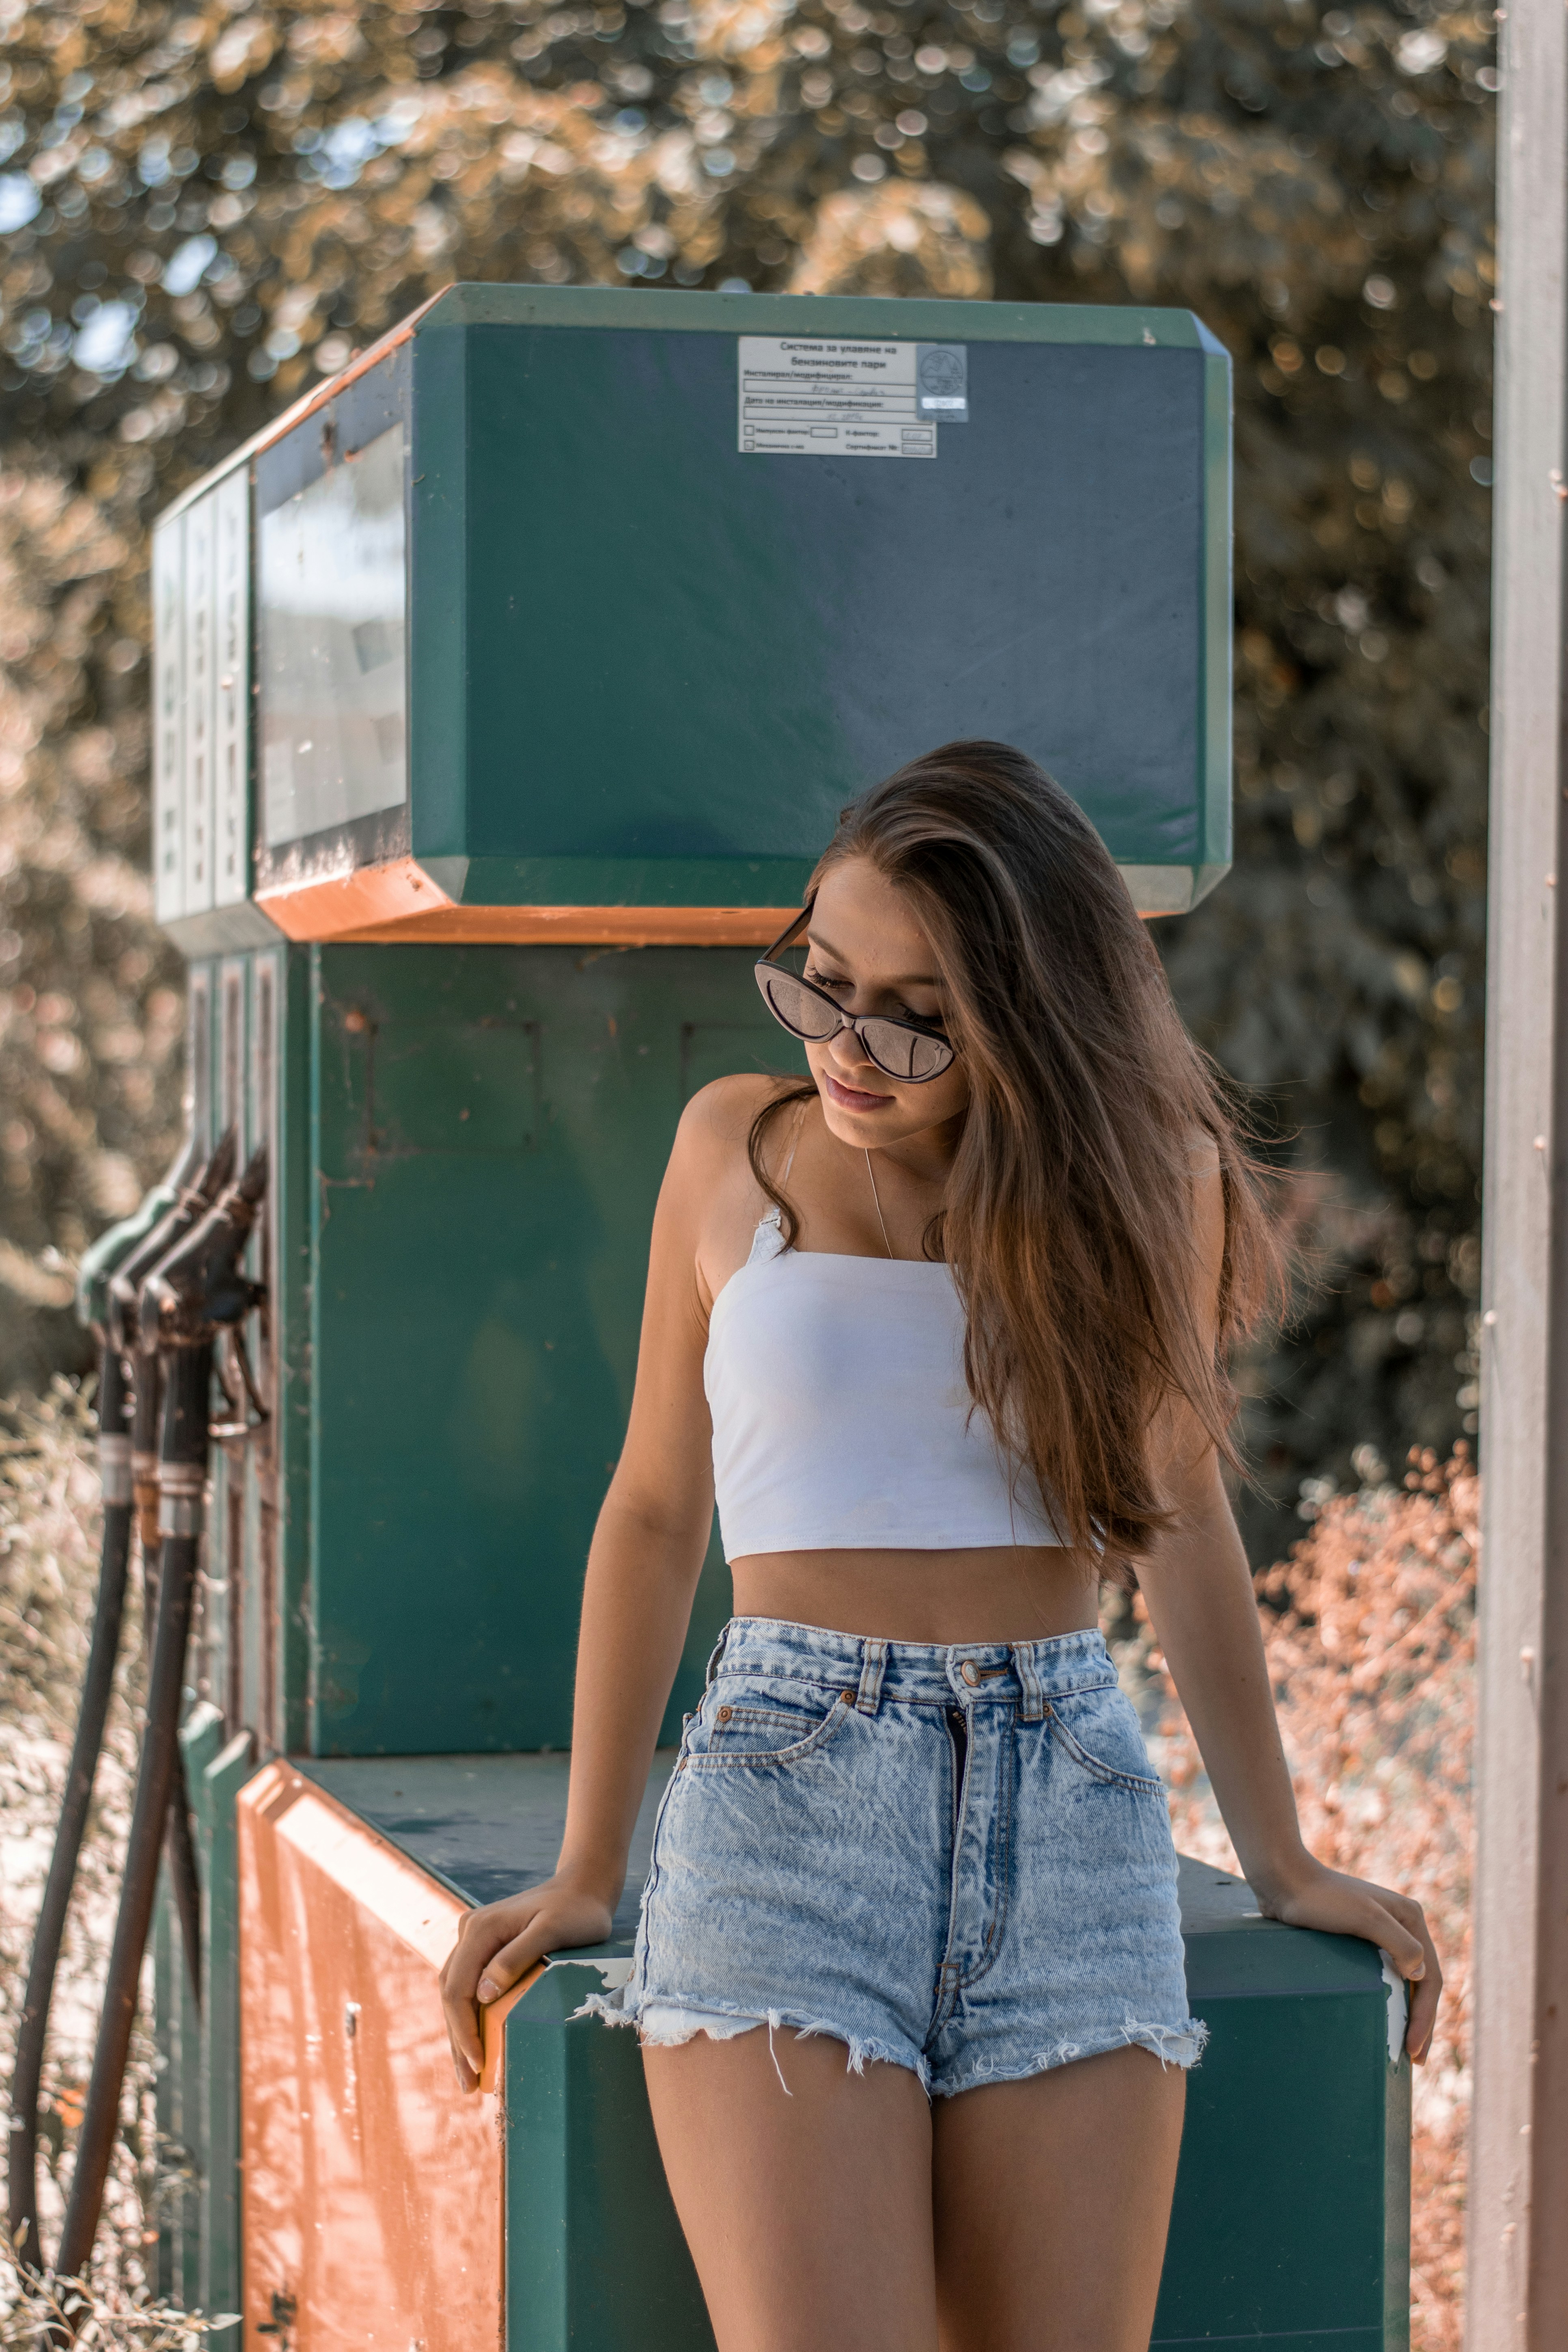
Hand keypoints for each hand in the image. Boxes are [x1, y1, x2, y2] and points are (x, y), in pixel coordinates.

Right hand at [438, 1876, 614, 2092]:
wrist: (584, 1887)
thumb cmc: (576, 1910)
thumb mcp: (552, 1929)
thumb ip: (516, 1956)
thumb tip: (483, 1993)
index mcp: (481, 1928)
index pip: (457, 1987)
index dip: (463, 2029)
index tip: (477, 2064)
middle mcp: (471, 1932)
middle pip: (451, 1993)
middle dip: (458, 2041)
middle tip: (468, 2085)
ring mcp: (476, 1939)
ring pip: (456, 1992)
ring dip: (460, 2034)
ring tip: (468, 2076)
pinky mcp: (487, 1947)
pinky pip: (470, 1985)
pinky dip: (471, 2017)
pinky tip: (477, 2043)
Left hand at [1252, 1855, 1441, 2064]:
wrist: (1282, 1882)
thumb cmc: (1321, 1899)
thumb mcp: (1365, 1917)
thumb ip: (1398, 1942)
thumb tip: (1419, 1973)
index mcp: (1410, 1918)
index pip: (1429, 1977)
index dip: (1425, 2017)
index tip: (1413, 2050)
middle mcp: (1400, 1925)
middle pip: (1421, 1982)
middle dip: (1421, 2021)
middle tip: (1415, 2060)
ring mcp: (1380, 1933)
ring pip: (1403, 1981)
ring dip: (1407, 2014)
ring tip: (1403, 2047)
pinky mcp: (1358, 1941)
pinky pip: (1381, 1977)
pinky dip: (1387, 2000)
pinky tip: (1381, 2019)